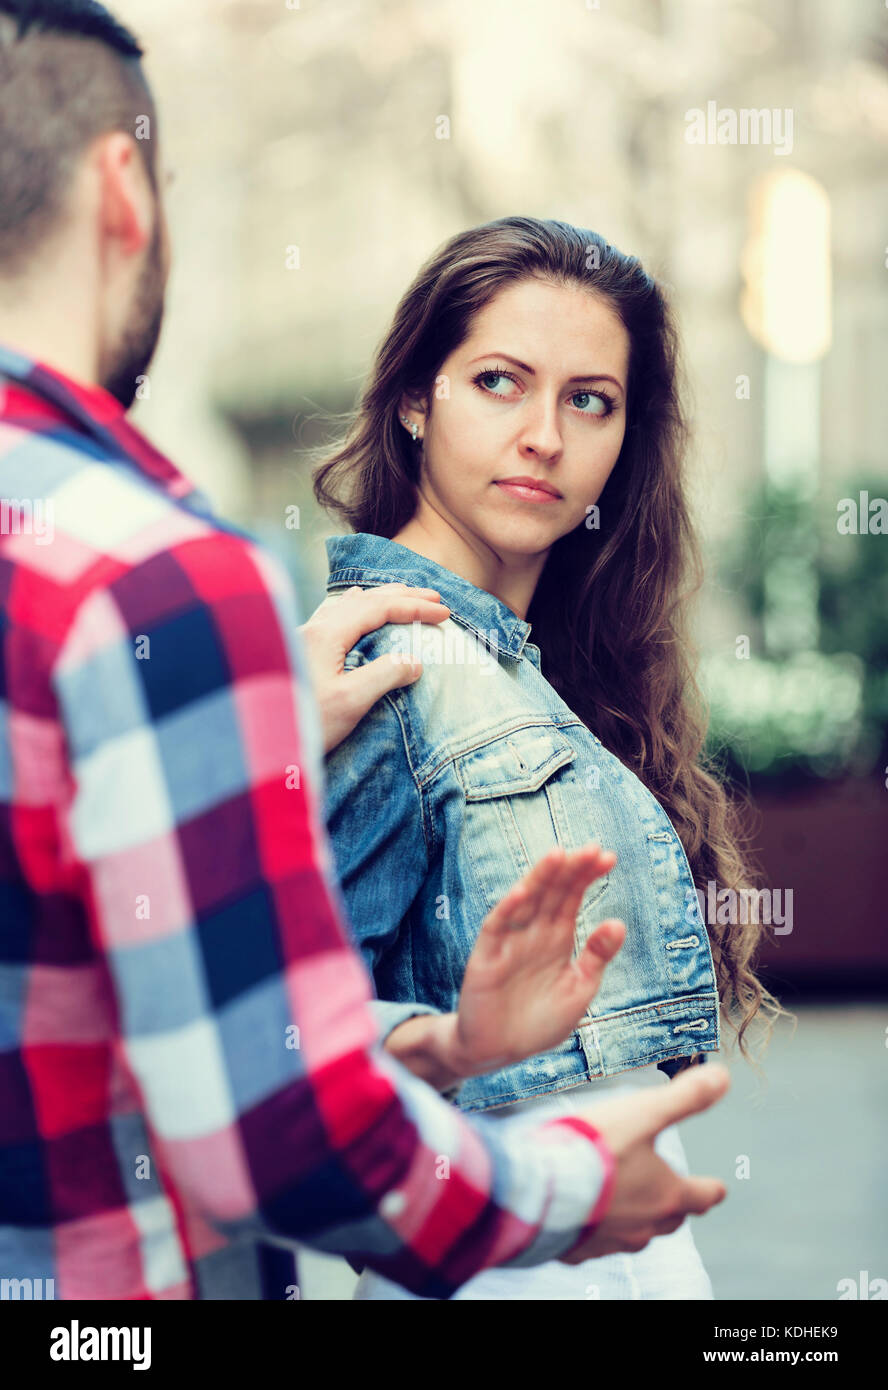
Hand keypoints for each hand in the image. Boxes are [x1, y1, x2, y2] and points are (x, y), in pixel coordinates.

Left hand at [298, 582, 449, 752]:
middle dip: (402, 596)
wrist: (261, 745)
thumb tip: (414, 662)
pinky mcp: (300, 651)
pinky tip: (353, 608)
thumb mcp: (351, 702)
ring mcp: (304, 638)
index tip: (444, 613)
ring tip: (402, 597)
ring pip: (348, 605)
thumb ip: (386, 675)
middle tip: (434, 597)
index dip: (414, 607)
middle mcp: (314, 628)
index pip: (379, 608)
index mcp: (327, 634)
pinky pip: (334, 615)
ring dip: (380, 599)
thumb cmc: (304, 724)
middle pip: (365, 600)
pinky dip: (356, 607)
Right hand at [446, 845, 626, 1077]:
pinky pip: (497, 927)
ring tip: (559, 855)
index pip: (572, 897)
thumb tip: (618, 922)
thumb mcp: (578, 990)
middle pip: (553, 892)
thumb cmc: (539, 1021)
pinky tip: (523, 892)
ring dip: (541, 878)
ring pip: (526, 901)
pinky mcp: (487, 957)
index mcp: (557, 937)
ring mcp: (509, 942)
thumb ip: (596, 957)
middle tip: (592, 849)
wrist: (499, 1052)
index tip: (609, 857)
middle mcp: (533, 932)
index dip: (587, 876)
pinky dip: (508, 909)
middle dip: (571, 870)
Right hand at [559, 1062, 730, 1260]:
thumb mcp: (644, 1112)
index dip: (711, 1189)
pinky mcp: (578, 1250)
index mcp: (666, 1195)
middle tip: (675, 1196)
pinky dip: (597, 1229)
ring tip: (628, 1202)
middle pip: (671, 1220)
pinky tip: (585, 1216)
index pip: (701, 1197)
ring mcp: (610, 1242)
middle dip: (676, 1206)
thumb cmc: (595, 1148)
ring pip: (635, 1235)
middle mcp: (644, 1225)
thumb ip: (684, 1097)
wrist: (540, 1190)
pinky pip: (595, 1243)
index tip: (718, 1188)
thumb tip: (723, 1076)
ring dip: (636, 1218)